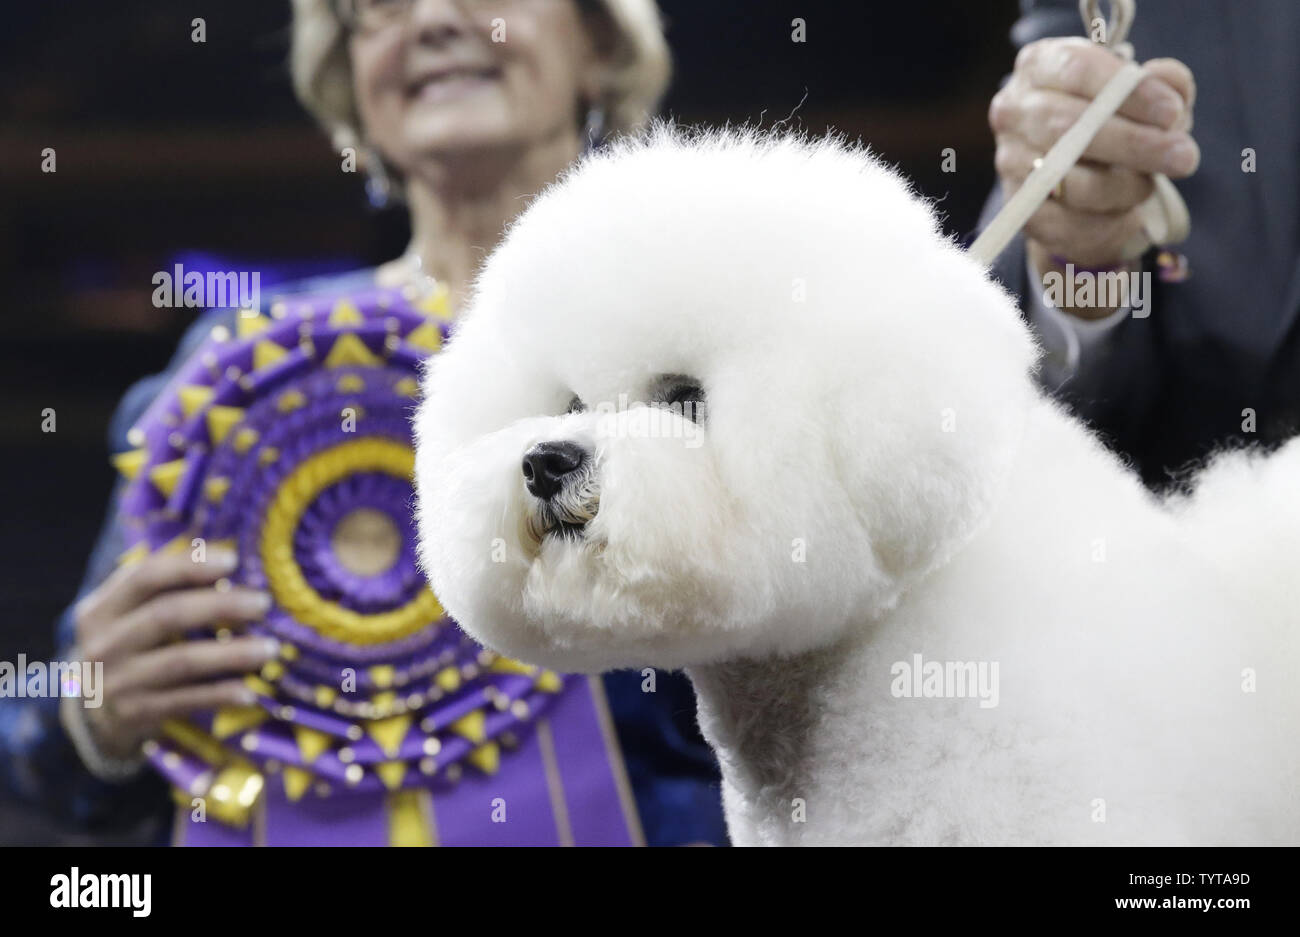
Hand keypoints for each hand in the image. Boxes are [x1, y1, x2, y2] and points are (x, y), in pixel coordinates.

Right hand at [72, 547, 277, 760]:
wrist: (94, 710)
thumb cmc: (127, 645)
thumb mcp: (128, 614)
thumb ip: (163, 585)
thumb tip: (226, 555)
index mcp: (101, 609)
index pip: (144, 577)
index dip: (189, 565)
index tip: (233, 560)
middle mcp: (103, 644)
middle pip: (168, 615)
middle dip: (221, 605)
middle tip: (263, 603)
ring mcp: (117, 682)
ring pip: (183, 661)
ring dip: (232, 654)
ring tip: (270, 648)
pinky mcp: (135, 713)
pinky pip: (187, 700)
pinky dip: (221, 694)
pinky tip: (250, 691)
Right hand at [990, 37, 1197, 284]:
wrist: (1084, 180)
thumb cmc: (1117, 122)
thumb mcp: (1148, 95)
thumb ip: (1166, 84)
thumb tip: (1170, 91)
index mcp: (1040, 66)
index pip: (1078, 69)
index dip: (1128, 90)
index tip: (1171, 112)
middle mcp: (1015, 111)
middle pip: (1068, 126)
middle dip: (1133, 143)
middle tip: (1184, 156)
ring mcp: (1010, 161)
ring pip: (1069, 179)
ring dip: (1124, 185)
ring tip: (1154, 184)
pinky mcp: (1019, 209)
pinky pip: (1067, 220)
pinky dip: (1106, 218)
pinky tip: (1126, 209)